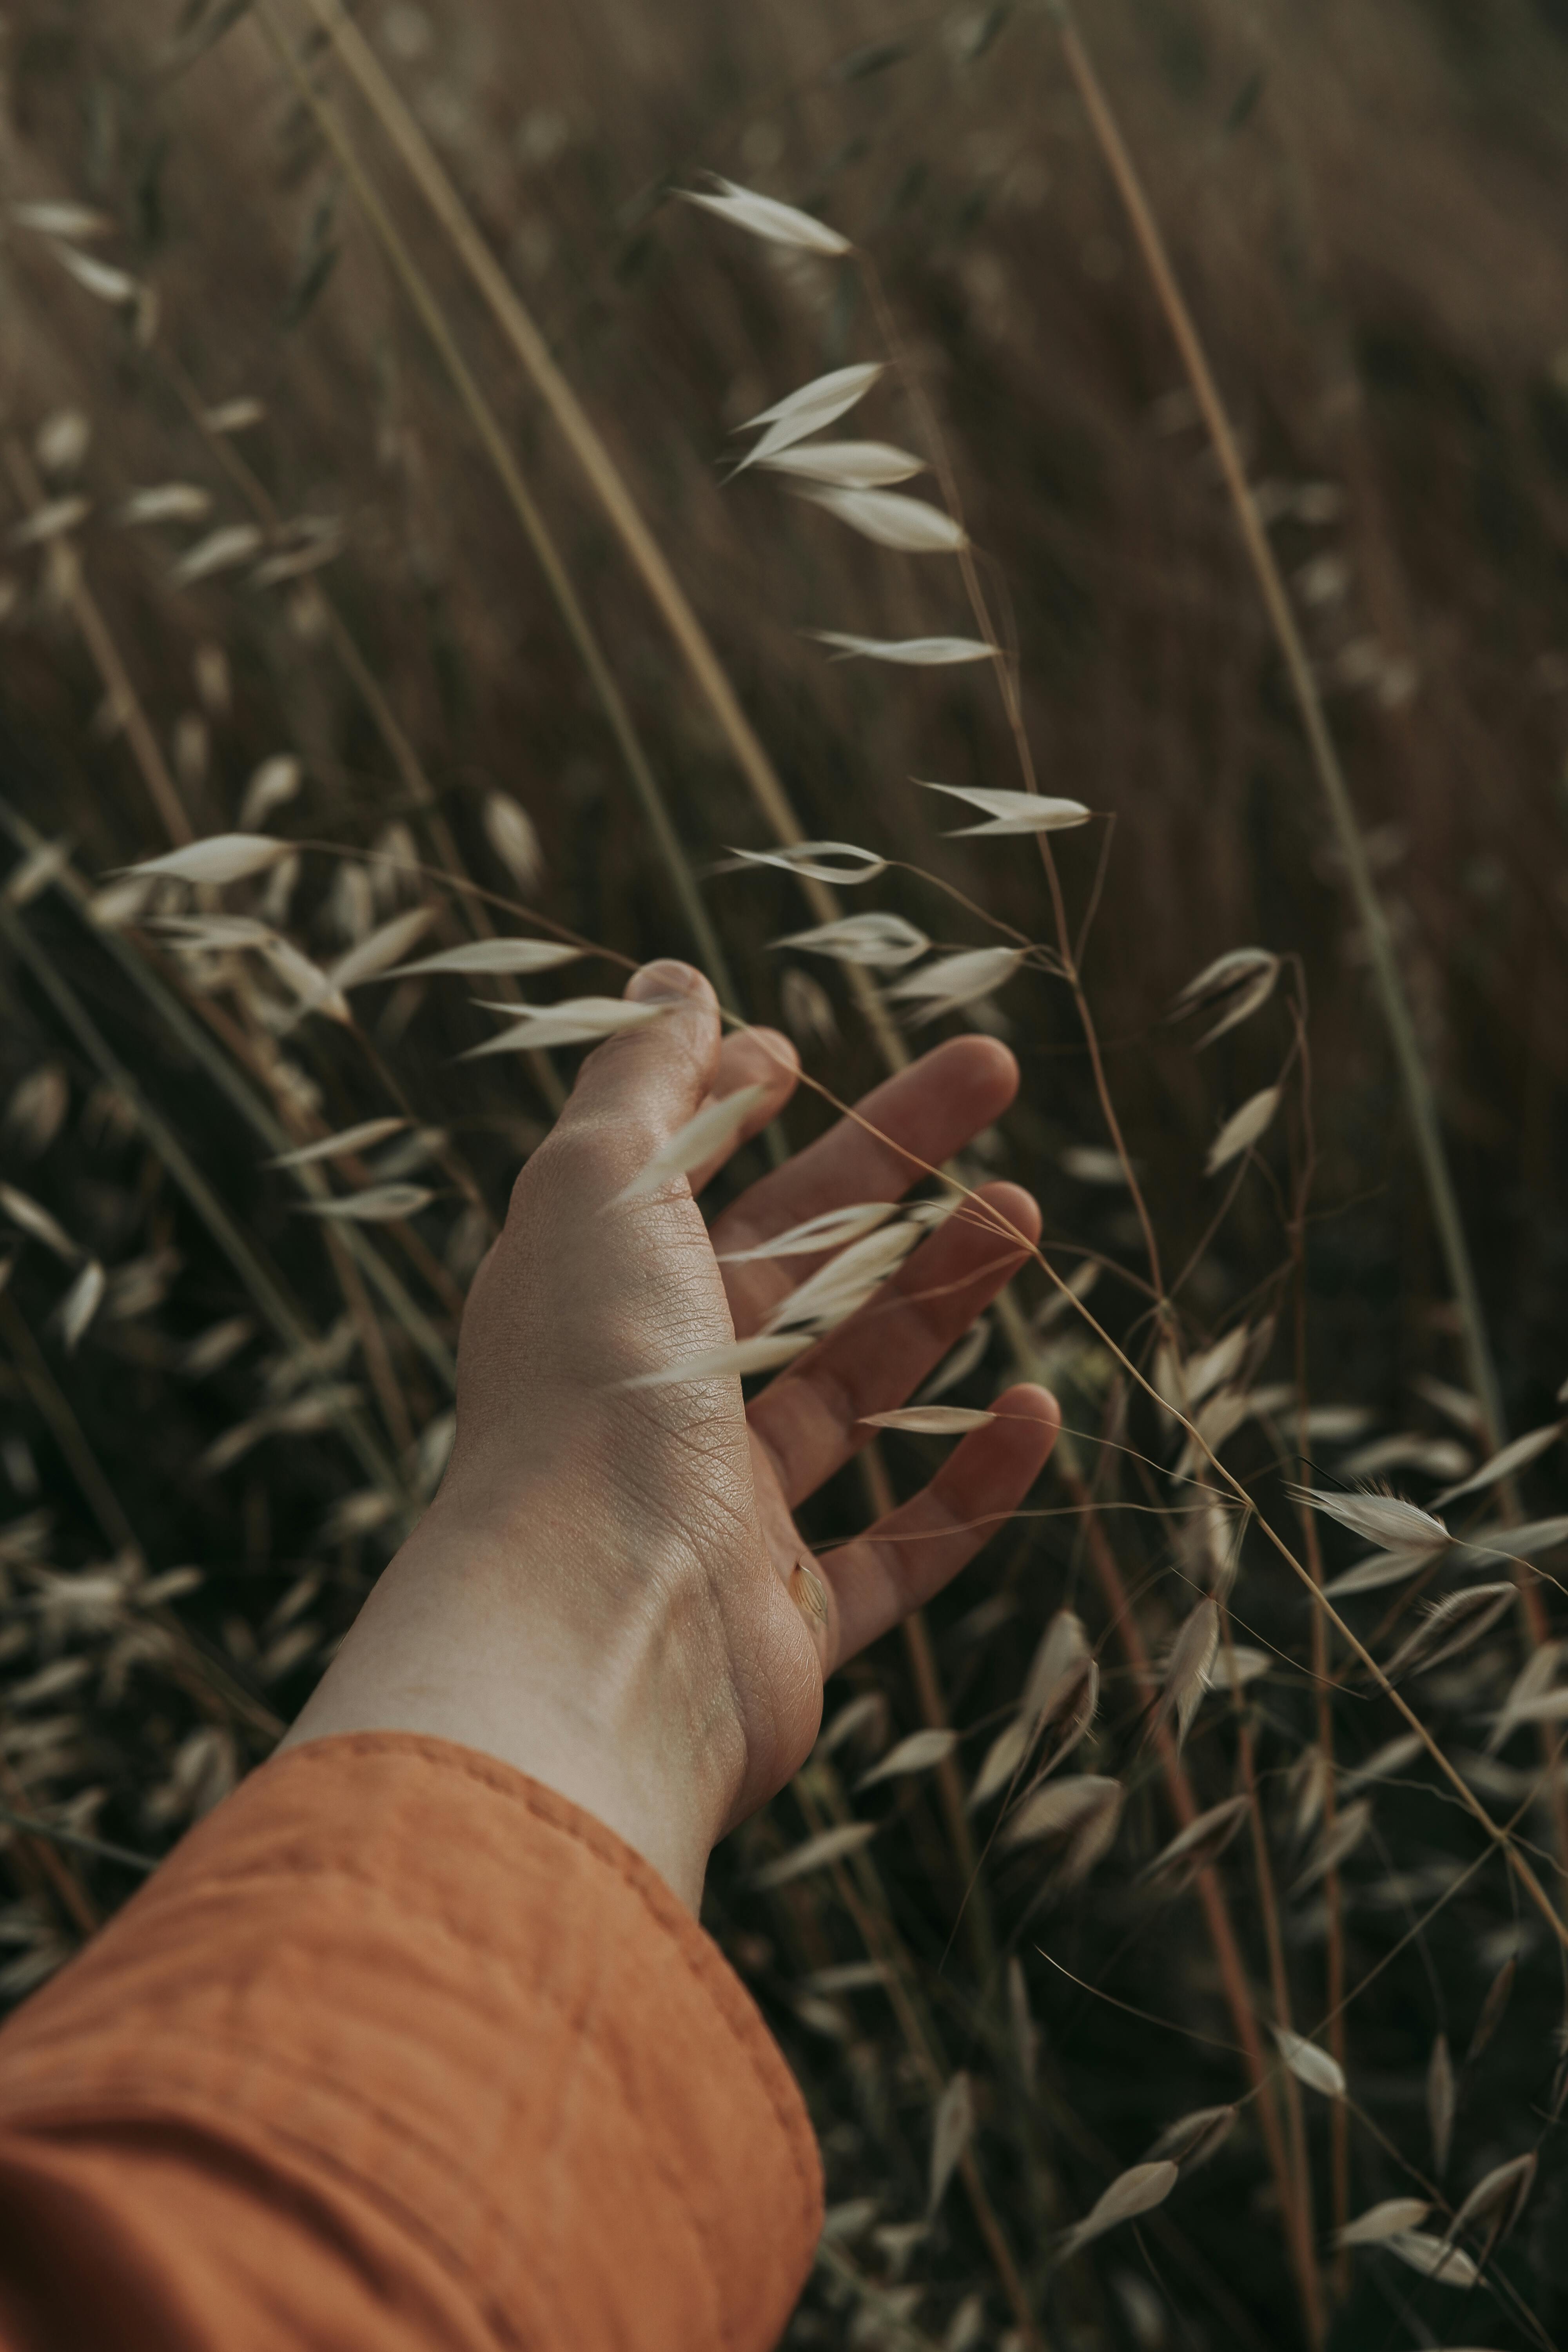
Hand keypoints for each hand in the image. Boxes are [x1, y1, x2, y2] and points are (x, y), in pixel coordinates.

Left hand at [283, 960, 1058, 1906]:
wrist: (596, 1625)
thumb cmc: (588, 1385)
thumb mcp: (596, 1185)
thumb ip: (636, 1078)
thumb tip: (670, 979)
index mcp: (600, 1300)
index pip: (677, 1183)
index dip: (733, 1108)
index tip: (798, 1054)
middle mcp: (655, 1401)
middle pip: (794, 1263)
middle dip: (890, 1164)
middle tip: (993, 1076)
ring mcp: (723, 1514)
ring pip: (853, 1388)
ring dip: (939, 1295)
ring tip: (1023, 1212)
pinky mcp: (788, 1619)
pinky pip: (900, 1548)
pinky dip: (970, 1484)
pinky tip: (1034, 1407)